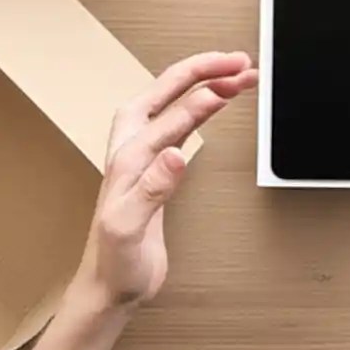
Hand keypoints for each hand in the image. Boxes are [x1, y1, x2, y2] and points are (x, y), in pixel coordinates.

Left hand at [74, 51, 258, 311]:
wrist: (108, 287)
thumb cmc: (114, 261)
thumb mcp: (128, 227)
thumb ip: (151, 189)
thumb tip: (176, 154)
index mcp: (128, 156)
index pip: (171, 113)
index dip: (203, 95)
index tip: (233, 84)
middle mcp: (135, 148)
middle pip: (170, 91)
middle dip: (205, 70)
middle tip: (241, 62)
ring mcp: (146, 156)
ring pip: (178, 103)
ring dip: (207, 83)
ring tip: (240, 74)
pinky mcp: (158, 168)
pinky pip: (181, 123)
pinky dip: (202, 107)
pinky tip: (216, 102)